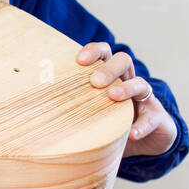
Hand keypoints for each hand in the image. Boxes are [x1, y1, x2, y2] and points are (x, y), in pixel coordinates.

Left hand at [76, 43, 177, 157]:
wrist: (146, 137)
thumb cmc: (109, 120)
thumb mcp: (88, 112)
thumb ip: (67, 110)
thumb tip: (31, 121)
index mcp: (110, 75)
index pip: (103, 53)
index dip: (93, 51)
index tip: (79, 60)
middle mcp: (128, 80)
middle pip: (123, 61)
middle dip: (108, 68)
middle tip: (95, 81)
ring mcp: (144, 98)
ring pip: (141, 83)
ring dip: (126, 88)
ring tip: (113, 96)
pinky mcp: (156, 116)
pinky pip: (152, 117)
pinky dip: (142, 125)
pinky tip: (132, 134)